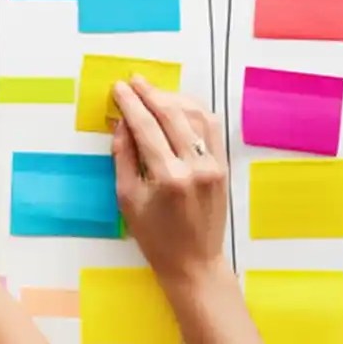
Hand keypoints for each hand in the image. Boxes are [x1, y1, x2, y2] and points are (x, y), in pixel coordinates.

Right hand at [111, 76, 227, 287]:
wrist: (194, 263)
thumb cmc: (154, 237)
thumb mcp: (127, 199)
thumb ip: (124, 157)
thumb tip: (121, 122)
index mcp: (168, 177)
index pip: (146, 127)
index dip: (130, 103)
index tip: (118, 87)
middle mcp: (195, 167)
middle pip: (171, 115)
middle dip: (150, 93)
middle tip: (133, 81)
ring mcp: (214, 165)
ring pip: (196, 115)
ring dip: (173, 98)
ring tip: (153, 91)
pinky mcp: (224, 166)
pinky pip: (211, 128)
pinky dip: (194, 110)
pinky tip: (178, 105)